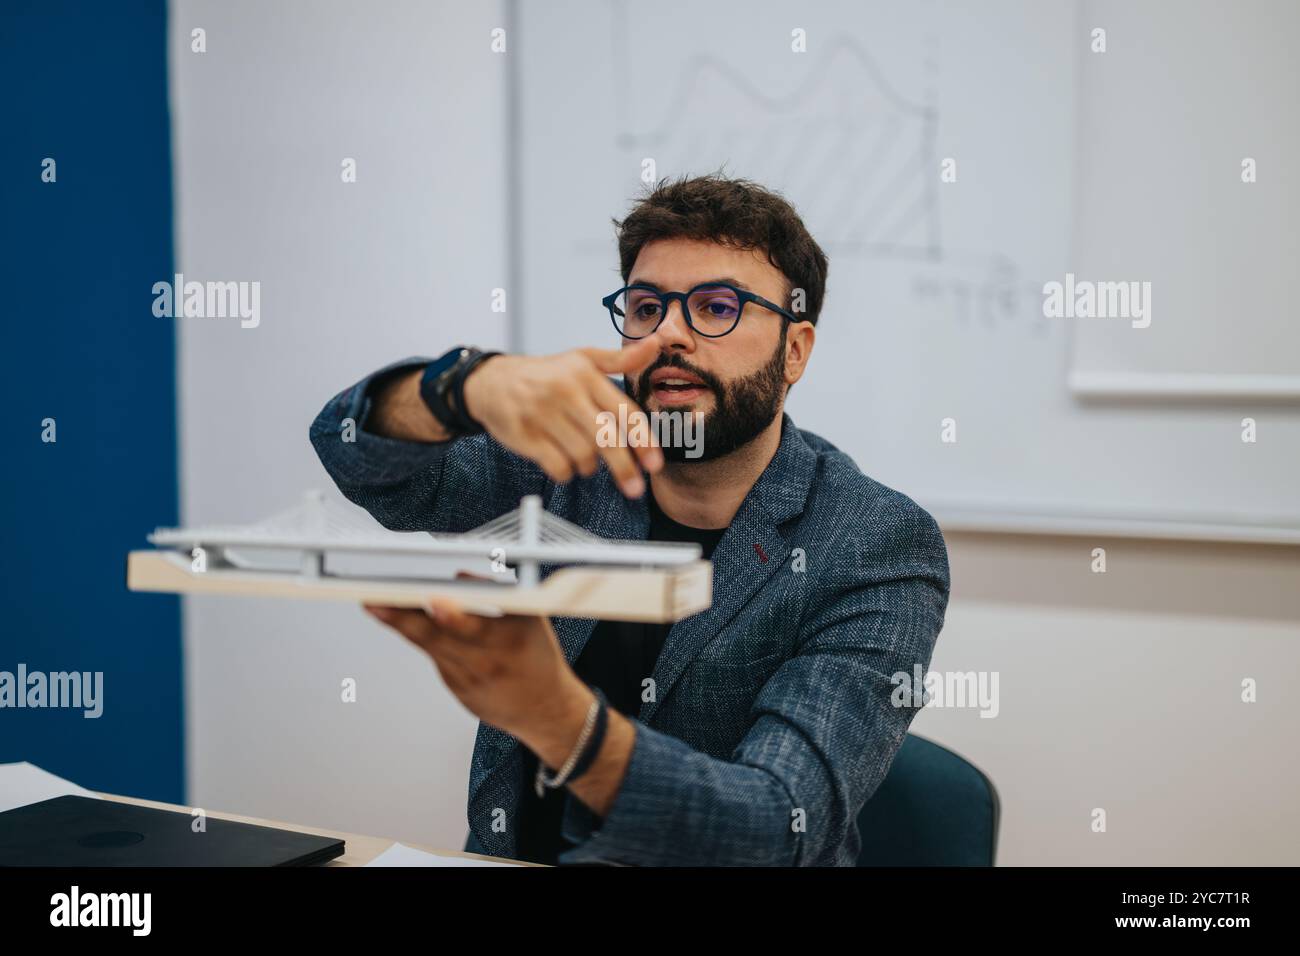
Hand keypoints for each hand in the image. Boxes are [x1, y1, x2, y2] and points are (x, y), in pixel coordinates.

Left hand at [362, 597, 589, 745]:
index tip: (433, 602)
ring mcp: (469, 680)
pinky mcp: (457, 690)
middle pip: (438, 638)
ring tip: (374, 604)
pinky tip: (401, 620)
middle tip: (375, 599)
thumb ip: (498, 593)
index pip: (477, 627)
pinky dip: (421, 639)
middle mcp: (487, 662)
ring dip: (400, 624)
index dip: (453, 616)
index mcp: (511, 640)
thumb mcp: (533, 619)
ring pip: (429, 647)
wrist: (545, 710)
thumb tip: (459, 575)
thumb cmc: (537, 657)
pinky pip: (436, 659)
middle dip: (403, 617)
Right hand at [462, 337, 664, 497]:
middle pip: (606, 440)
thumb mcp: (581, 359)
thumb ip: (620, 359)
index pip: (623, 412)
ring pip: (583, 456)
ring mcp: (543, 415)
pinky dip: (566, 472)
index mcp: (585, 374)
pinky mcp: (524, 435)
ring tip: (584, 459)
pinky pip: (558, 466)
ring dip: (589, 467)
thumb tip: (655, 344)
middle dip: (625, 468)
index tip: (654, 463)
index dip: (643, 441)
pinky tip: (564, 463)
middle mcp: (565, 392)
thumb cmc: (544, 374)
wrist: (490, 382)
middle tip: (635, 488)